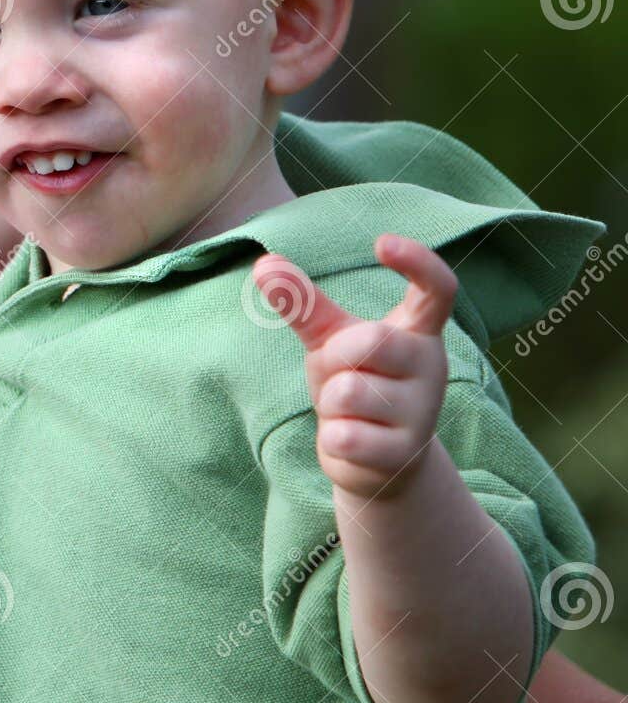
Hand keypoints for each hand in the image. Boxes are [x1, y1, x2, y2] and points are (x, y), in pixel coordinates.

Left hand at [252, 234, 457, 500]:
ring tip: (349, 412)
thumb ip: (303, 303)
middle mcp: (433, 367)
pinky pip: (345, 436)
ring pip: (350, 393)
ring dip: (331, 403)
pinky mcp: (406, 454)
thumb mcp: (329, 339)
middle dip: (338, 357)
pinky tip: (350, 442)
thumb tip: (264, 262)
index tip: (382, 243)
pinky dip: (332, 438)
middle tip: (343, 374)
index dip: (418, 261)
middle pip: (372, 341)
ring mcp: (424, 412)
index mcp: (418, 332)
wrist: (377, 459)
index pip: (438, 289)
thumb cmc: (355, 382)